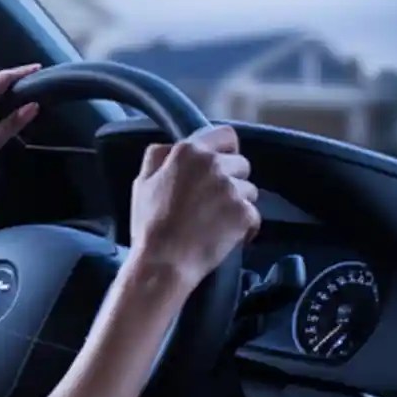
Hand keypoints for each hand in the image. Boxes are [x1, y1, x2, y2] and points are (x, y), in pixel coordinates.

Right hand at [128, 125, 260, 290]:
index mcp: (188, 152)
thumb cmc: (149, 223)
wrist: (163, 261)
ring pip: (250, 190)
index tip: (221, 166)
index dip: (226, 150)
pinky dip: (245, 227)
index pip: (226, 135)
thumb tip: (172, 146)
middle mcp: (213, 165)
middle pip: (241, 163)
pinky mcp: (244, 213)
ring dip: (239, 203)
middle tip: (214, 201)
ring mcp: (231, 189)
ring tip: (219, 221)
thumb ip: (157, 157)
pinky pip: (254, 215)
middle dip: (233, 179)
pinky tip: (228, 237)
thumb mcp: (142, 182)